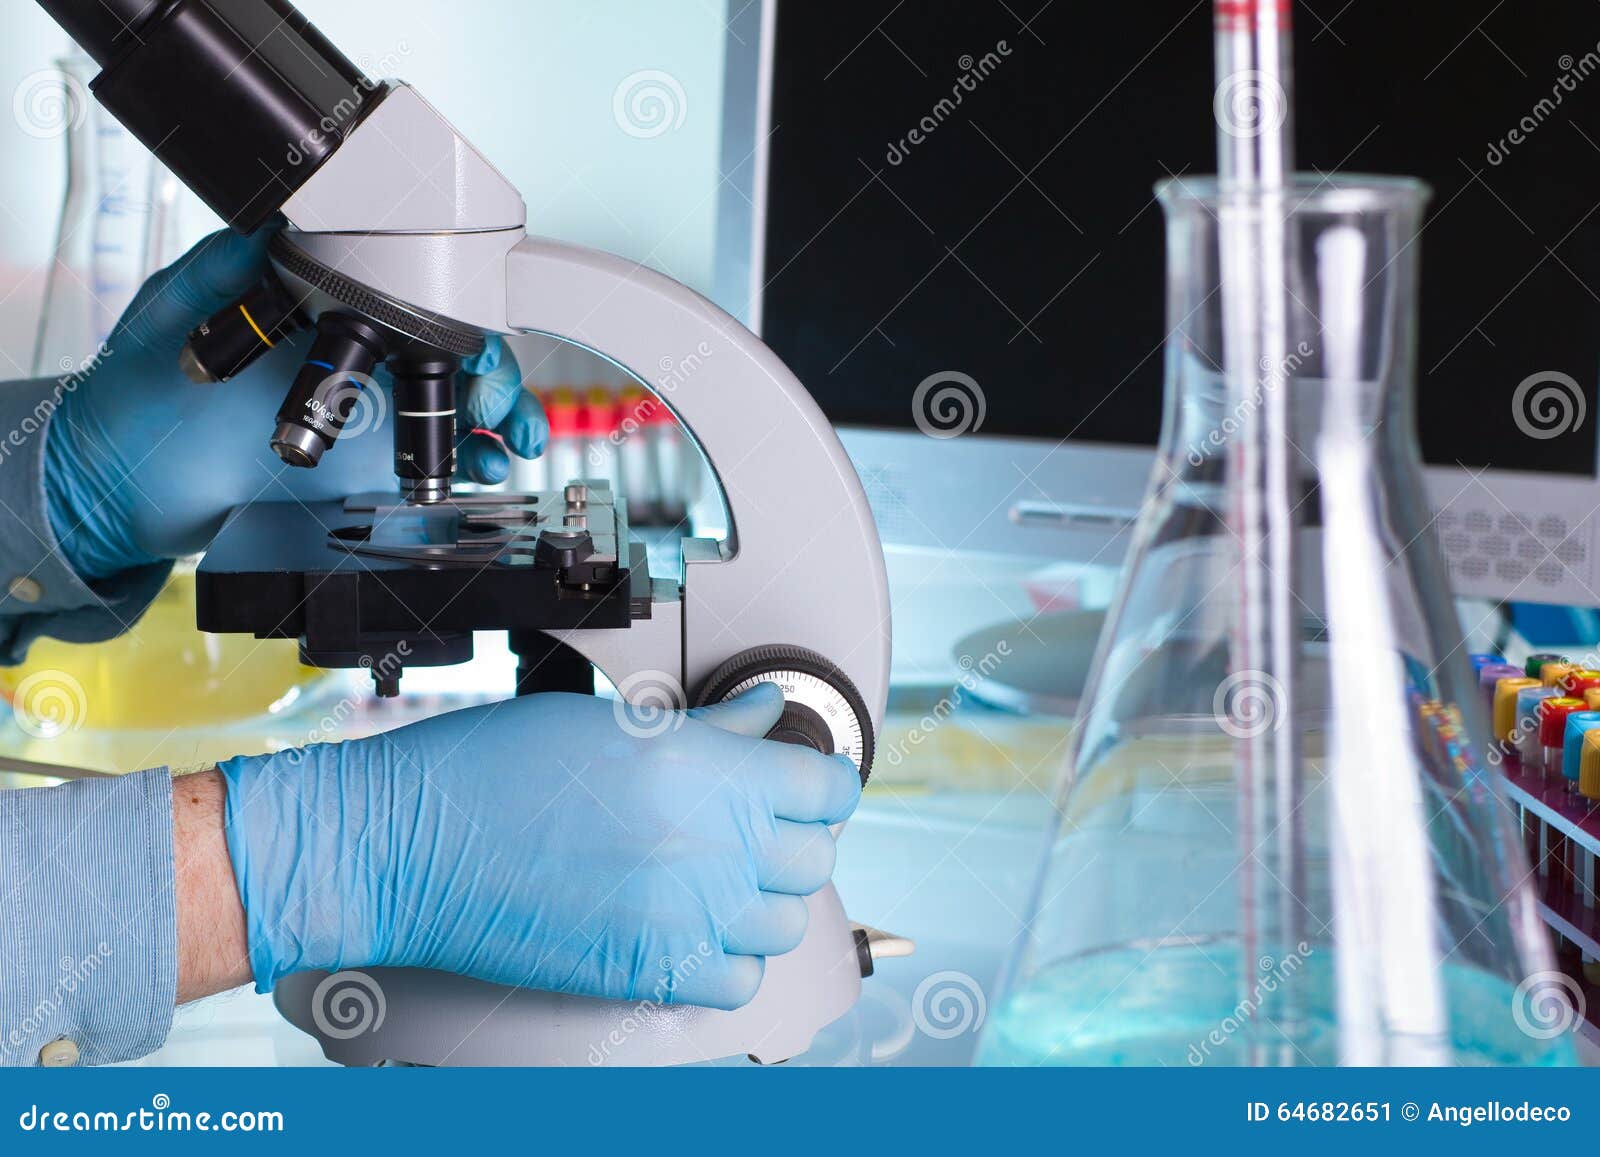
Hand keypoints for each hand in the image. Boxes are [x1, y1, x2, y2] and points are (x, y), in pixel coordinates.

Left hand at [43, 227, 546, 578]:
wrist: (120, 487)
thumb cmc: (136, 394)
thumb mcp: (167, 311)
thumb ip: (222, 268)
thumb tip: (280, 227)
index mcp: (322, 306)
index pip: (411, 288)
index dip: (459, 306)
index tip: (472, 335)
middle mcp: (357, 354)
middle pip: (457, 350)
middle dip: (496, 374)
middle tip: (495, 406)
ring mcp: (368, 412)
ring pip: (460, 406)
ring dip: (501, 417)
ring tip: (510, 442)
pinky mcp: (369, 469)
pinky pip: (439, 463)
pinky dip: (475, 464)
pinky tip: (487, 469)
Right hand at [217, 683, 861, 1009]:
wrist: (409, 846)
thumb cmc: (488, 772)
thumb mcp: (612, 724)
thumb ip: (709, 727)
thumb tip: (763, 715)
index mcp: (705, 774)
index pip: (828, 787)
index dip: (820, 780)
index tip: (801, 781)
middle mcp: (709, 851)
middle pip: (814, 857)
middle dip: (793, 835)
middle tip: (752, 822)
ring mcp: (684, 920)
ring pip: (784, 923)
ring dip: (764, 899)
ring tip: (720, 874)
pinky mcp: (649, 973)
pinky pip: (738, 982)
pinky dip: (730, 960)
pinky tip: (695, 927)